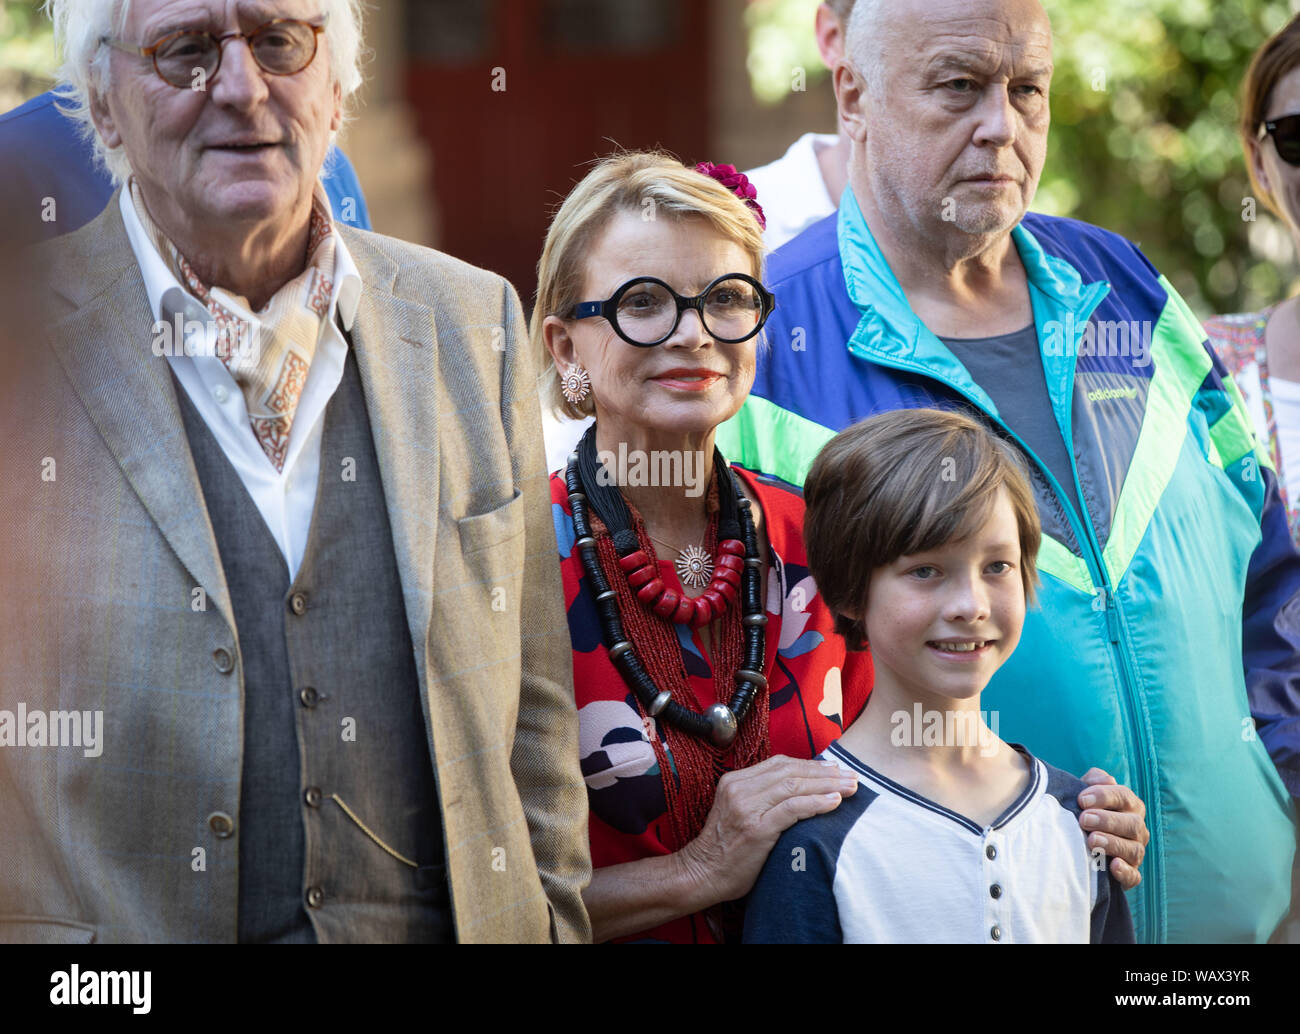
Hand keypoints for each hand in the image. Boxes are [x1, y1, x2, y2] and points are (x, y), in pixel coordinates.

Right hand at [675, 754, 858, 904]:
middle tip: (851, 776)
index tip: (833, 770)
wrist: (703, 874)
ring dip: (827, 785)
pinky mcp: (756, 828)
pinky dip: (816, 803)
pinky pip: (792, 809)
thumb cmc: (726, 848)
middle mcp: (739, 789)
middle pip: (790, 771)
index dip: (810, 765)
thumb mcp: (737, 811)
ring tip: (850, 788)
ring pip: (794, 786)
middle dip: (824, 773)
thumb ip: (760, 796)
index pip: (779, 764)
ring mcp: (746, 808)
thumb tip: (799, 788)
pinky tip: (834, 802)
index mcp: (734, 781)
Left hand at [1077, 767, 1148, 889]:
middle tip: (1084, 820)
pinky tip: (1113, 866)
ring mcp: (1135, 851)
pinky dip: (1125, 872)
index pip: (1124, 797)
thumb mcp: (1086, 791)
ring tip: (1092, 841)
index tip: (1082, 800)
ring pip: (1134, 849)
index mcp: (1129, 805)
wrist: (1077, 839)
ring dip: (1113, 844)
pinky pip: (1134, 876)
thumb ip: (1094, 780)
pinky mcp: (1130, 874)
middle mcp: (1137, 828)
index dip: (1104, 796)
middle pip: (1132, 824)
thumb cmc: (1083, 809)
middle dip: (1108, 821)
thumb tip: (1106, 780)